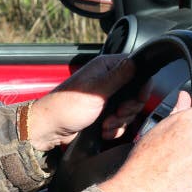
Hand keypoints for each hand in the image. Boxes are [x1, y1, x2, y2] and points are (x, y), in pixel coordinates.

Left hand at [27, 54, 141, 150]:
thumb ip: (118, 77)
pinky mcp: (103, 113)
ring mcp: (105, 98)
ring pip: (129, 110)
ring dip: (120, 122)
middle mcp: (107, 80)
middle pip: (136, 94)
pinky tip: (103, 131)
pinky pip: (121, 122)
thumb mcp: (95, 91)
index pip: (137, 70)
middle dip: (128, 109)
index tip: (136, 99)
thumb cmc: (66, 107)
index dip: (141, 87)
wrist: (50, 129)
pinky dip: (114, 129)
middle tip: (116, 114)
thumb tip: (135, 61)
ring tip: (106, 124)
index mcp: (105, 68)